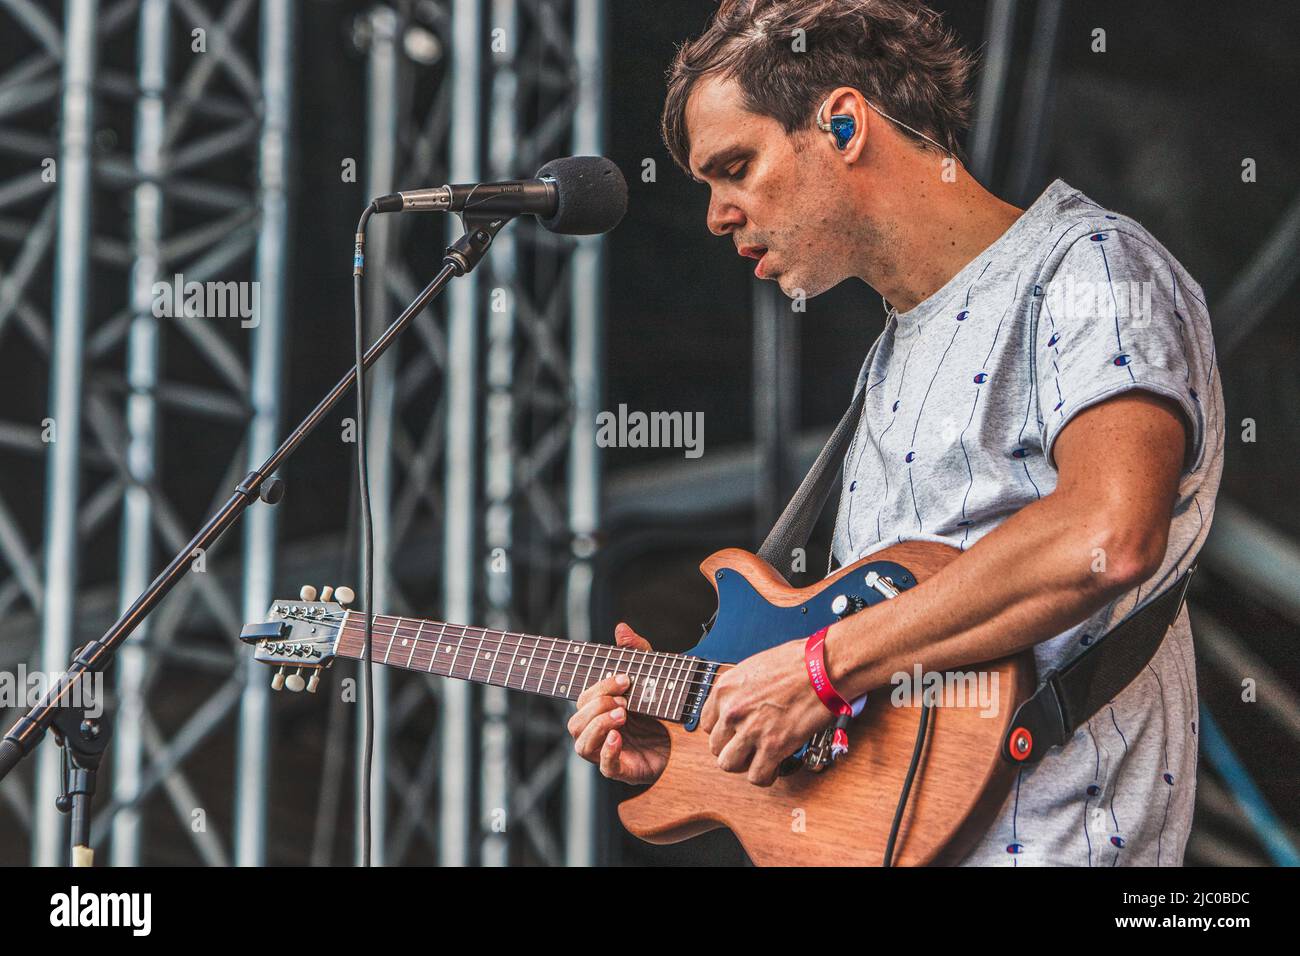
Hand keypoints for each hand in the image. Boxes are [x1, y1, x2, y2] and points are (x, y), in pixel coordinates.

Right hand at [568, 622, 668, 784]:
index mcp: (600, 712)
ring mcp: (607, 753)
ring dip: (598, 726)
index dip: (600, 688)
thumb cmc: (661, 710)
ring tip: (622, 716)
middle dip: (597, 707)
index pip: (583, 699)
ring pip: (582, 745)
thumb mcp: (652, 677)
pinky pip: (604, 766)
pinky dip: (607, 752)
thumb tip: (621, 628)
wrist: (685, 742)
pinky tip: (618, 738)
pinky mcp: (623, 770)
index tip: (625, 679)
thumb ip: (636, 653)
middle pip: (576, 722)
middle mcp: (598, 733)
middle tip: (624, 701)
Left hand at [698, 638, 829, 786]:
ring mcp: (750, 729)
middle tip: (752, 746)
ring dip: (746, 764)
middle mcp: (732, 710)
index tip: (737, 732)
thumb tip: (744, 708)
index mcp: (725, 689)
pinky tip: (776, 766)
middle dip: (733, 748)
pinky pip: (757, 776)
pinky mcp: (773, 746)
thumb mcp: (755, 669)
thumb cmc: (798, 663)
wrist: (824, 669)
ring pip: (728, 764)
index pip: (708, 724)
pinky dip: (766, 775)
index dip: (725, 731)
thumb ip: (742, 692)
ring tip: (762, 757)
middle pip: (716, 746)